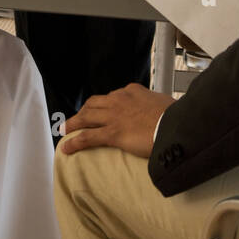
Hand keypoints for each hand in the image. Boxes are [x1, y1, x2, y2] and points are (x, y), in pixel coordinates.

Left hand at [59, 84, 173, 157]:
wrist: (174, 125)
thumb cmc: (175, 116)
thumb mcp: (164, 103)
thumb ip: (156, 105)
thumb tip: (159, 111)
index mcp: (132, 91)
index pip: (114, 96)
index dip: (106, 103)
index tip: (103, 110)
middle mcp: (119, 99)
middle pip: (94, 103)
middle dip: (83, 111)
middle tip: (77, 118)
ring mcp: (113, 115)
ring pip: (86, 117)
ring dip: (73, 123)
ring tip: (63, 129)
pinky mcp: (112, 133)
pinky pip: (87, 137)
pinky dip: (74, 142)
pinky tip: (66, 148)